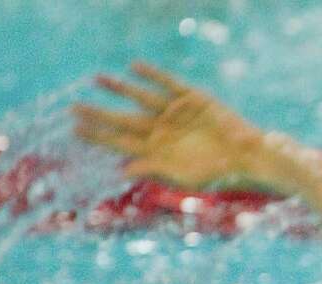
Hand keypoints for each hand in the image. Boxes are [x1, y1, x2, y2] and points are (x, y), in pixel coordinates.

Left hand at [72, 61, 263, 189]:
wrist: (247, 158)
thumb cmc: (217, 174)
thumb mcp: (185, 178)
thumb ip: (154, 171)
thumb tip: (123, 170)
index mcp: (156, 151)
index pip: (120, 142)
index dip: (98, 135)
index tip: (76, 129)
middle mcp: (161, 131)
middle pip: (124, 120)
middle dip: (99, 114)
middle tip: (74, 107)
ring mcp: (175, 114)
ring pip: (141, 98)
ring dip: (120, 89)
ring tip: (99, 79)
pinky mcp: (192, 99)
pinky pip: (167, 84)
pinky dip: (152, 75)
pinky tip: (134, 67)